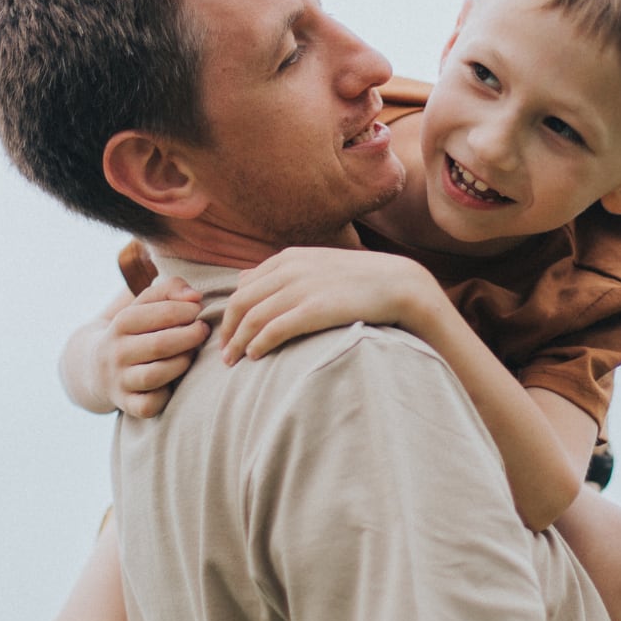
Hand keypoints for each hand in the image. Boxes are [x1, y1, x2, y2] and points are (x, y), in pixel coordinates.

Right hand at [96, 276, 209, 416]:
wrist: (95, 367)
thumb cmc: (135, 330)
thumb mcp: (144, 304)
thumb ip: (170, 289)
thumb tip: (194, 297)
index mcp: (121, 323)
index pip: (160, 313)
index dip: (187, 311)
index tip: (199, 311)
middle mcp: (116, 352)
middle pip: (160, 344)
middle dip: (190, 337)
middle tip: (204, 331)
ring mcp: (119, 380)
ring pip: (155, 375)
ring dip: (182, 363)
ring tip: (191, 354)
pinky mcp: (126, 404)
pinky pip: (149, 404)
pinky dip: (166, 396)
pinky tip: (174, 383)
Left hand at [219, 247, 440, 363]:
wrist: (396, 282)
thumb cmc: (356, 279)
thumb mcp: (315, 264)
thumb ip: (282, 272)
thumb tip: (246, 280)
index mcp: (288, 259)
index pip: (243, 286)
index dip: (230, 313)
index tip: (227, 334)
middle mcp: (289, 270)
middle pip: (242, 303)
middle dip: (228, 331)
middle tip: (223, 354)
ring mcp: (301, 289)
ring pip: (253, 318)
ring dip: (238, 342)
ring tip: (233, 361)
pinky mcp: (314, 310)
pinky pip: (274, 329)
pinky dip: (259, 344)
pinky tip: (255, 356)